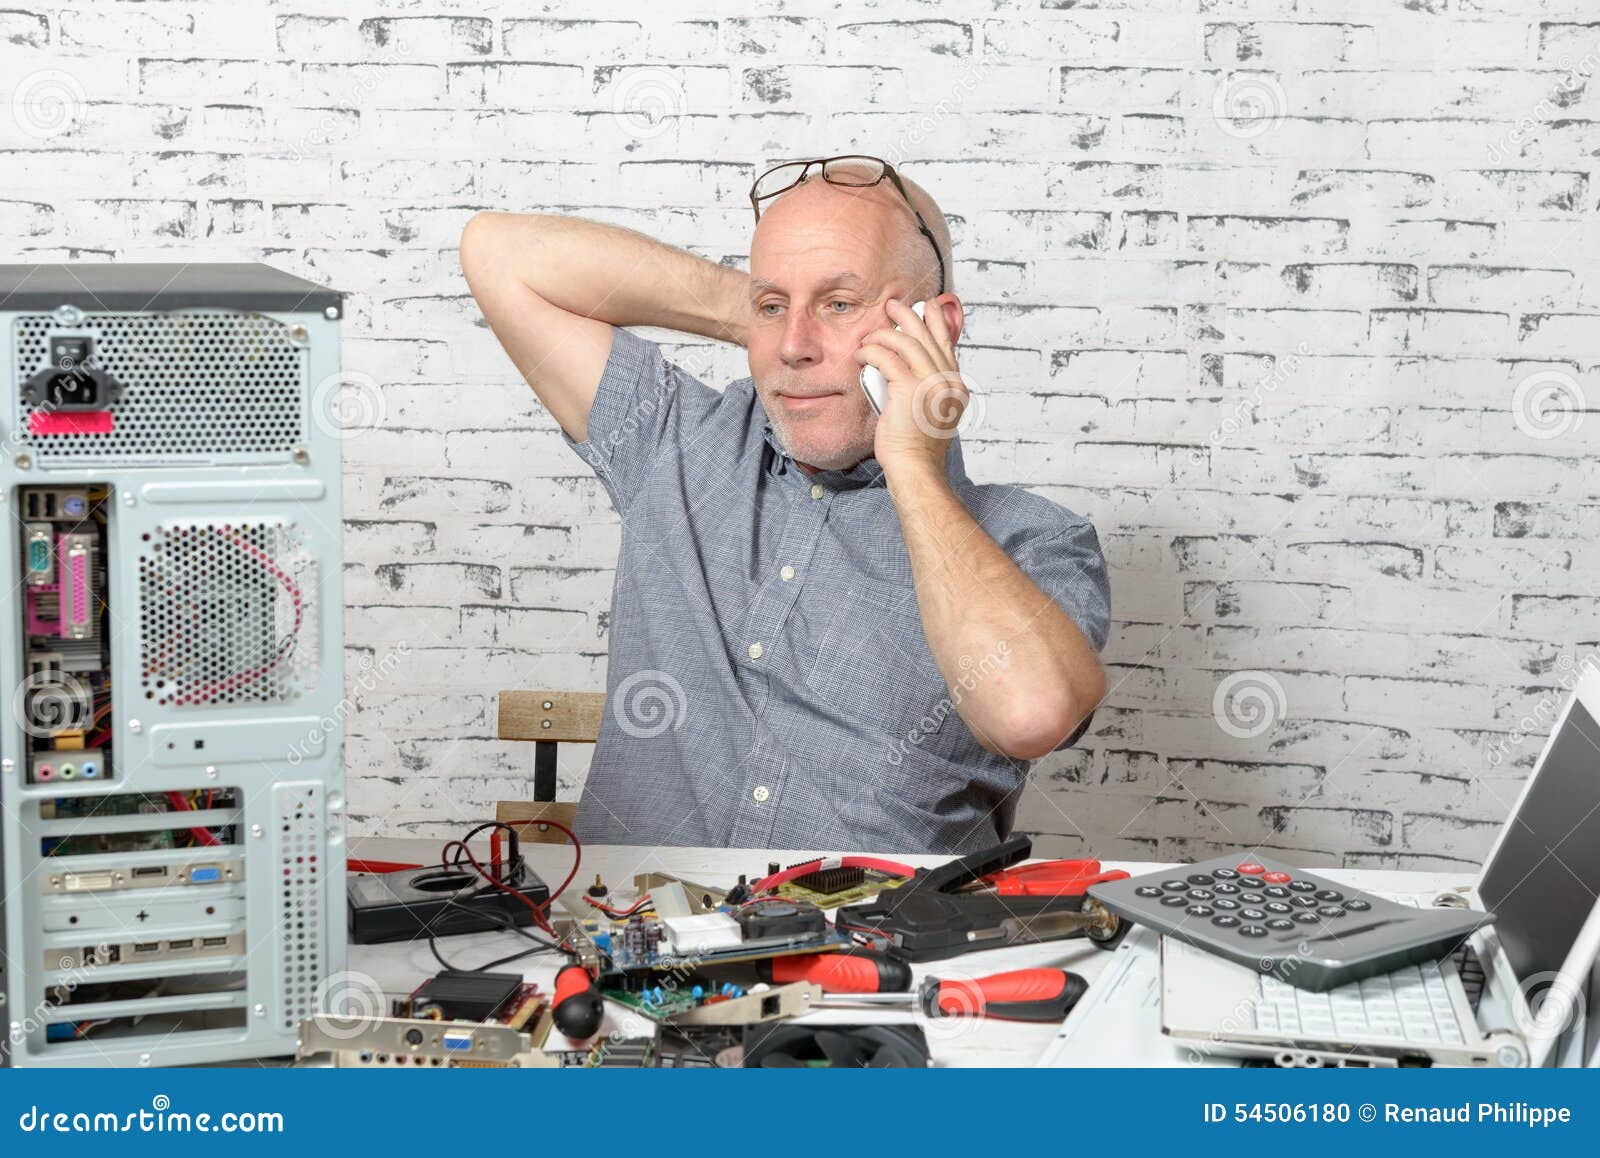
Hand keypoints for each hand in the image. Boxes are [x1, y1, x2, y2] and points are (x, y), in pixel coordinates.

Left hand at [853, 297, 968, 476]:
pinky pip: (886, 358)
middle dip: (909, 316)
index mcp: (955, 386)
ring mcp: (931, 383)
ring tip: (869, 335)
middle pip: (927, 336)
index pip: (947, 344)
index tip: (926, 307)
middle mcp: (948, 381)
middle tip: (893, 305)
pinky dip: (871, 352)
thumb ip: (925, 391)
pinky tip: (861, 355)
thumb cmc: (917, 449)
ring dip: (884, 335)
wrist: (916, 468)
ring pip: (906, 343)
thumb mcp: (930, 415)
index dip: (936, 322)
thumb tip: (907, 373)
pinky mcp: (909, 388)